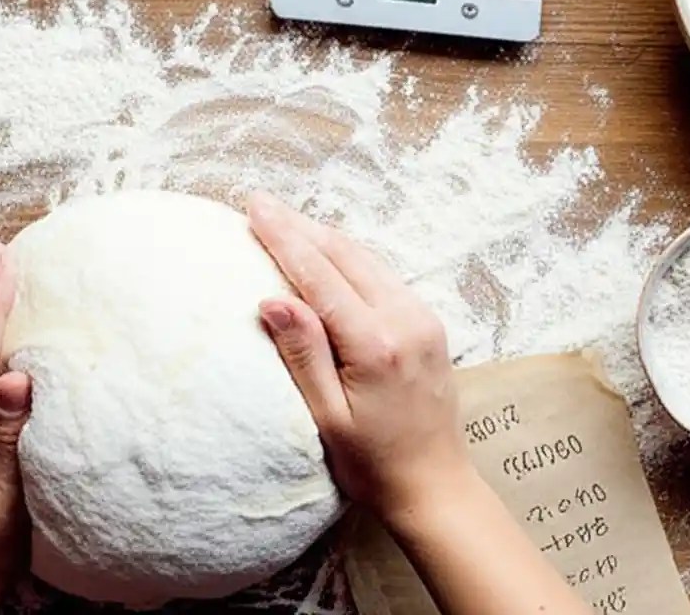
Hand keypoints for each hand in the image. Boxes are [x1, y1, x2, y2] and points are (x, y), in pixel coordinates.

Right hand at [246, 192, 476, 524]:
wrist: (435, 485)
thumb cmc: (374, 463)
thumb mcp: (328, 417)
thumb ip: (303, 353)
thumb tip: (273, 298)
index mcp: (377, 344)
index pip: (320, 275)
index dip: (285, 237)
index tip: (255, 208)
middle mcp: (407, 321)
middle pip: (347, 255)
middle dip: (302, 227)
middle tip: (262, 204)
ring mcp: (423, 319)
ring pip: (369, 260)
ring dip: (327, 238)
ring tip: (288, 220)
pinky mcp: (429, 325)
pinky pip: (385, 276)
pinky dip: (351, 258)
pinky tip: (328, 253)